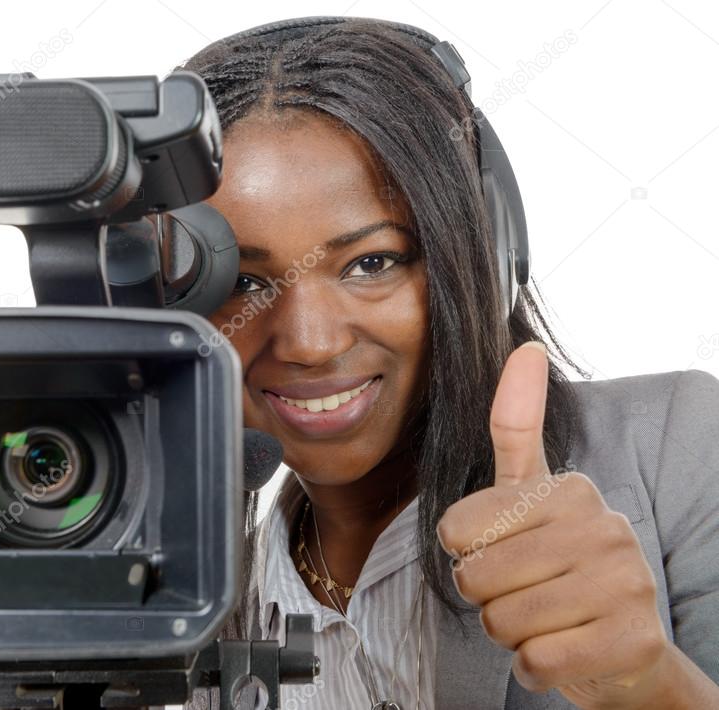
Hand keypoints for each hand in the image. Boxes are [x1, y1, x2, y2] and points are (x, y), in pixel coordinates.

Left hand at [435, 341, 669, 708]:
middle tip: (524, 595)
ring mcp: (627, 583)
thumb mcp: (532, 495)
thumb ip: (516, 427)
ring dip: (508, 634)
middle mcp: (605, 527)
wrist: (622, 649)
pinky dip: (532, 668)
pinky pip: (536, 660)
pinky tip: (560, 653)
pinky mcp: (633, 640)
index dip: (465, 553)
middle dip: (485, 598)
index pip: (458, 527)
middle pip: (477, 576)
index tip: (504, 552)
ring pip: (502, 620)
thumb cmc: (559, 568)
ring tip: (544, 621)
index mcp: (570, 489)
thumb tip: (525, 347)